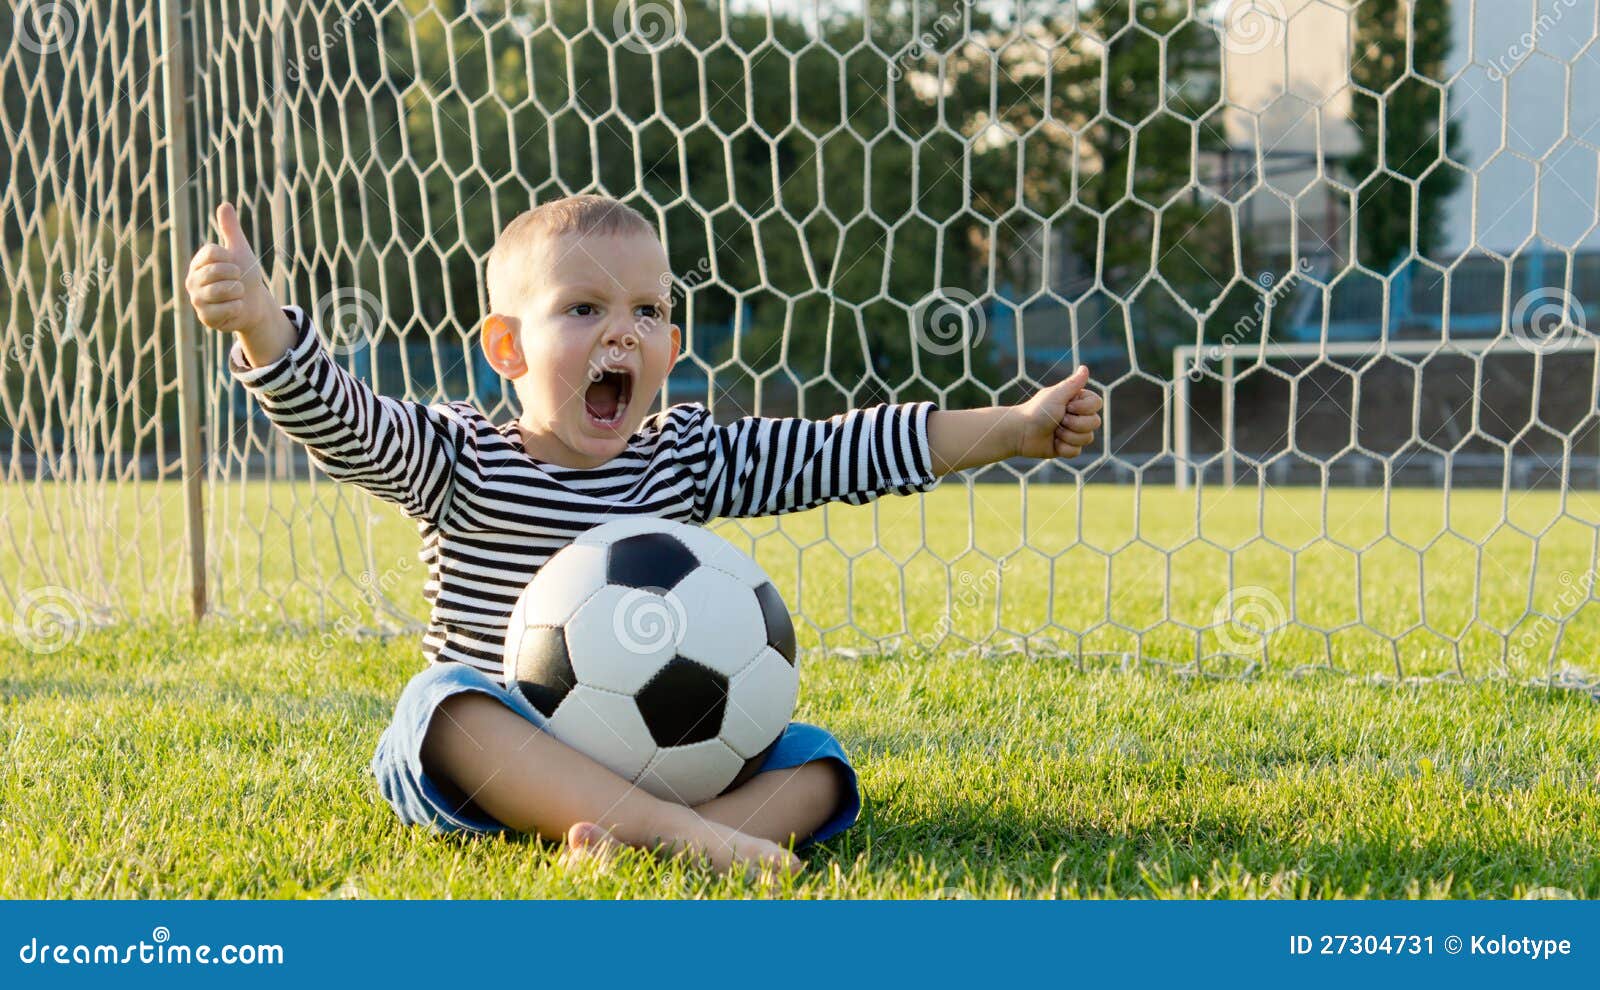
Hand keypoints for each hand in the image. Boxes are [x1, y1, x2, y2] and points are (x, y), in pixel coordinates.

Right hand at [185, 203, 279, 337]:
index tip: (234, 264)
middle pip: (217, 271)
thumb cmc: (245, 275)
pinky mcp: (206, 318)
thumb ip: (230, 229)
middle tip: (237, 281)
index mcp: (198, 262)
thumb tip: (224, 204)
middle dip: (236, 276)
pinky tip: (235, 308)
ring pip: (221, 290)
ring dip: (238, 292)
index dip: (230, 258)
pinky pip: (227, 309)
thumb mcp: (240, 250)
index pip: (213, 253)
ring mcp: (197, 300)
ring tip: (237, 294)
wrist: (255, 303)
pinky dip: (238, 308)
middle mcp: (192, 280)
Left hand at [1012, 365, 1102, 459]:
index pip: (1097, 404)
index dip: (1084, 408)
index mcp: (1076, 401)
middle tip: (1058, 420)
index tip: (1067, 406)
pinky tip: (1053, 443)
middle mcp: (1077, 416)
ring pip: (1087, 438)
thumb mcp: (1057, 395)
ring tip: (1053, 431)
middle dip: (1075, 423)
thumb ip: (1073, 383)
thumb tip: (1085, 368)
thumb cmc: (1037, 410)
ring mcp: (1073, 432)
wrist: (1020, 432)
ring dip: (1067, 436)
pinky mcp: (1067, 448)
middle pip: (1095, 422)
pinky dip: (1063, 448)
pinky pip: (1076, 451)